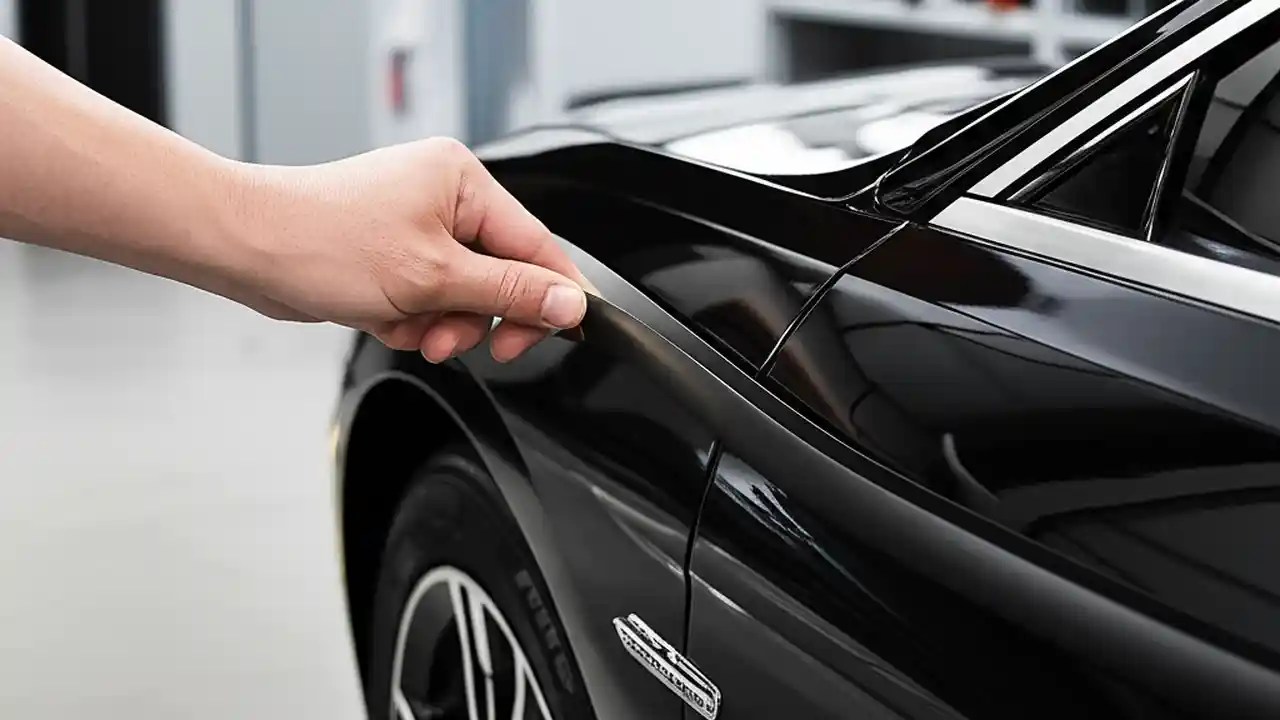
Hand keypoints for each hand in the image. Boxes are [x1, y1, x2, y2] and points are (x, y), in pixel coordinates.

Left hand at [227, 137, 588, 362]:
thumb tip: (570, 303)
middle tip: (470, 343)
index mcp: (462, 180)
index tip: (566, 331)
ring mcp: (416, 227)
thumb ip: (510, 293)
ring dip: (444, 323)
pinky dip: (413, 319)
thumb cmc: (323, 242)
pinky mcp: (393, 255)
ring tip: (414, 331)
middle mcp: (443, 197)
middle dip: (481, 316)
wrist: (247, 250)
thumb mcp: (434, 277)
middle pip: (501, 274)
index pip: (535, 244)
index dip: (552, 294)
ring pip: (464, 295)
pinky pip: (429, 299)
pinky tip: (385, 319)